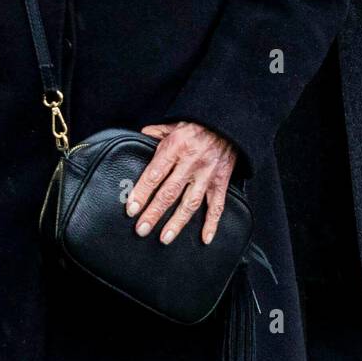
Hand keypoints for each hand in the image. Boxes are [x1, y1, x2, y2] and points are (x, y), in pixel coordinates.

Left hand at [126, 121, 237, 245]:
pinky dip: (212, 223)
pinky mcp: (220, 182)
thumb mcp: (175, 123)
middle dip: (154, 213)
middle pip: (169, 192)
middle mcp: (190, 163)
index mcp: (175, 148)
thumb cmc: (199, 124)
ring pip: (190, 203)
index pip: (154, 174)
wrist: (229, 122)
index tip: (132, 208)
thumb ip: (157, 132)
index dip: (142, 192)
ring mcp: (206, 174)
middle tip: (142, 229)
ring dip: (177, 222)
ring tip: (165, 238)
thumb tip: (140, 136)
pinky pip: (217, 205)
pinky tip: (205, 238)